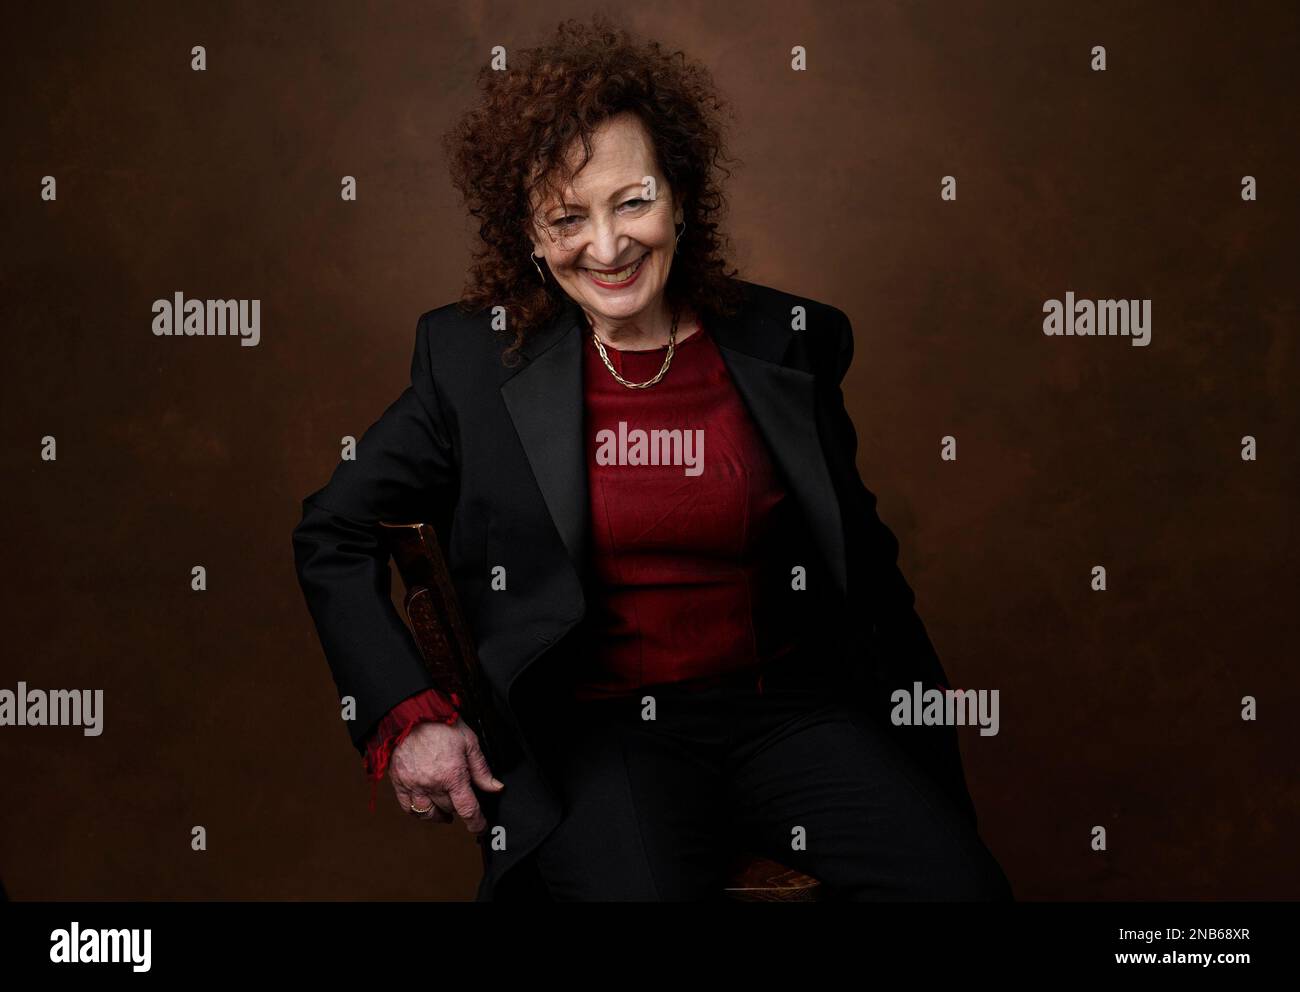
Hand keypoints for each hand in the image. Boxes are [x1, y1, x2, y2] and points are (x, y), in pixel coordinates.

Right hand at [388, 720, 503, 832]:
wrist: (410, 712)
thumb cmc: (440, 723)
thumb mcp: (469, 742)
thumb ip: (481, 769)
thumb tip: (495, 787)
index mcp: (452, 775)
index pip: (468, 809)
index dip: (477, 823)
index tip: (480, 827)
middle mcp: (432, 784)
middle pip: (449, 809)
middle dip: (459, 808)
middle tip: (462, 800)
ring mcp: (413, 785)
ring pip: (428, 813)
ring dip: (439, 815)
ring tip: (445, 811)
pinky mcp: (399, 782)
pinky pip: (408, 807)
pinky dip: (418, 812)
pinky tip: (425, 806)